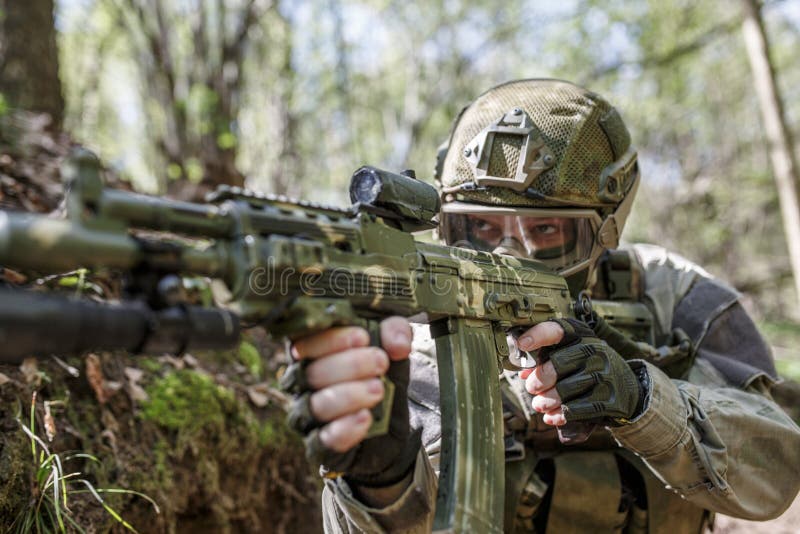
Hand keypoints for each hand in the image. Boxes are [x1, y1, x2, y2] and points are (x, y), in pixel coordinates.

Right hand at [281, 317, 419, 486]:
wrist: (389, 426)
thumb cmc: (379, 374)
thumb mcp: (391, 347)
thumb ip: (395, 333)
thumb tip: (398, 345)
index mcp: (312, 353)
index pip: (306, 342)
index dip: (332, 339)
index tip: (363, 338)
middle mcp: (302, 384)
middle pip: (312, 372)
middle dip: (350, 365)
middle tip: (381, 363)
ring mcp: (307, 416)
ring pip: (316, 405)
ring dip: (349, 395)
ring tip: (378, 390)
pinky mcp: (319, 446)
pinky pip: (322, 441)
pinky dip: (343, 429)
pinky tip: (365, 418)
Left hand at [517, 319, 644, 425]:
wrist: (627, 389)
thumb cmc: (589, 369)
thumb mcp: (571, 357)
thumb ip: (546, 361)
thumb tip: (523, 373)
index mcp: (581, 336)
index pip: (557, 330)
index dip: (538, 335)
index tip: (521, 343)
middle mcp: (595, 351)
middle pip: (558, 364)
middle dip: (540, 380)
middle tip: (531, 388)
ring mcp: (604, 375)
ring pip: (565, 389)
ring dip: (547, 400)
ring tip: (539, 405)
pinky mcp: (610, 398)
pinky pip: (578, 409)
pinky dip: (560, 415)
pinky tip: (552, 417)